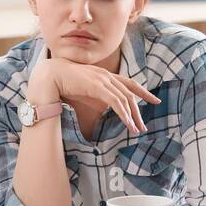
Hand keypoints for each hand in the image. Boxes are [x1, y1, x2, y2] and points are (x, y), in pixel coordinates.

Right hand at [37, 58, 160, 135]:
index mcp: (105, 76)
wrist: (51, 75)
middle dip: (139, 110)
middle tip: (143, 126)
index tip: (155, 101)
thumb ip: (97, 98)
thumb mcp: (86, 92)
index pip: (130, 83)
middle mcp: (107, 76)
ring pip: (125, 98)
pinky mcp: (97, 86)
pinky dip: (124, 114)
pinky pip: (116, 102)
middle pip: (130, 93)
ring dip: (132, 116)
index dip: (143, 92)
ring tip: (136, 130)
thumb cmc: (66, 85)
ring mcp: (103, 80)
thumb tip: (104, 110)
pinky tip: (128, 124)